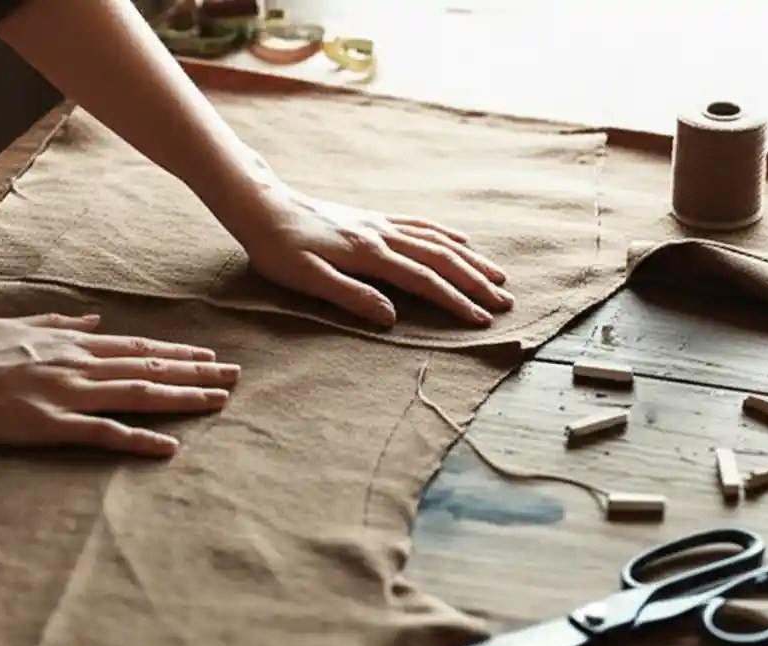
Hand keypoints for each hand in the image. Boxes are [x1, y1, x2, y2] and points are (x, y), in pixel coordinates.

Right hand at [0, 313, 237, 456]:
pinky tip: (170, 447)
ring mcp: (68, 394)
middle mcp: (80, 364)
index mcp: (72, 343)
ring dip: (183, 398)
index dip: (177, 352)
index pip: (138, 348)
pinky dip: (140, 439)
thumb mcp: (19, 324)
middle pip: (151, 368)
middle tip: (236, 377)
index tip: (209, 356)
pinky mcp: (52, 424)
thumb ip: (61, 322)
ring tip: (219, 401)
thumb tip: (94, 319)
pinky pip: (105, 433)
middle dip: (197, 372)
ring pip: (140, 394)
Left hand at [236, 186, 513, 327]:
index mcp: (369, 254)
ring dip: (470, 258)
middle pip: (441, 258)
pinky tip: (462, 240)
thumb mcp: (306, 279)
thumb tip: (391, 317)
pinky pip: (420, 224)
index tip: (480, 318)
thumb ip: (350, 296)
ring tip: (497, 274)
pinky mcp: (373, 218)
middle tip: (505, 301)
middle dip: (476, 281)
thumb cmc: (278, 249)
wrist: (262, 206)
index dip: (455, 300)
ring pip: (437, 239)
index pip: (423, 280)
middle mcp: (382, 235)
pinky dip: (446, 234)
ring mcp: (380, 223)